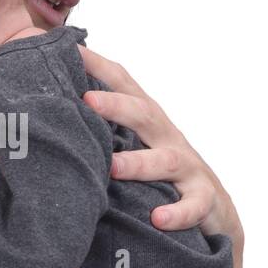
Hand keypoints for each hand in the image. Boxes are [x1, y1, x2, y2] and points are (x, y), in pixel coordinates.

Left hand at [76, 42, 244, 260]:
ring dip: (139, 162)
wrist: (215, 209)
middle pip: (144, 114)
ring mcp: (188, 167)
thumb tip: (51, 111)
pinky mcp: (204, 199)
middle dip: (117, 105)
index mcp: (148, 121)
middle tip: (86, 100)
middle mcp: (168, 138)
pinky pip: (193, 206)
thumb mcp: (135, 143)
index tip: (67, 48)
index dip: (98, 65)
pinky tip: (158, 218)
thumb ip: (102, 127)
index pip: (124, 85)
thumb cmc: (161, 172)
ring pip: (165, 160)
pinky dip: (177, 212)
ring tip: (113, 168)